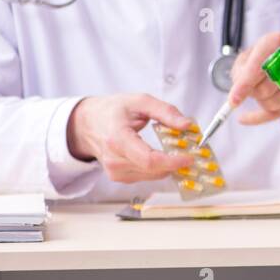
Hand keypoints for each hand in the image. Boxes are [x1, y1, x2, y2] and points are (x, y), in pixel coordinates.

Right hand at [67, 94, 194, 182]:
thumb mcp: (140, 101)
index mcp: (117, 138)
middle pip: (153, 170)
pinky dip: (158, 168)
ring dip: (168, 166)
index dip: (172, 161)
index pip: (149, 159)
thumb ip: (165, 112)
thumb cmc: (113, 111)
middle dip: (176, 162)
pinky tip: (161, 155)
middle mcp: (114, 159)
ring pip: (152, 176)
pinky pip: (146, 176)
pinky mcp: (118, 177)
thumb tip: (187, 125)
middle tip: (191, 151)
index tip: (189, 157)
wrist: (87, 123)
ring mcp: (115, 171)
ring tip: (176, 150)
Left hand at [226, 31, 279, 124]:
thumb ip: (240, 74)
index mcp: (274, 41)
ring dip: (261, 102)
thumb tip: (237, 96)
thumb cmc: (261, 60)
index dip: (245, 84)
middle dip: (254, 93)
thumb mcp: (245, 59)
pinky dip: (260, 117)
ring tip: (262, 91)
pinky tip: (246, 117)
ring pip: (274, 103)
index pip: (259, 65)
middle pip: (266, 88)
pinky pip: (279, 113)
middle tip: (252, 88)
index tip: (234, 100)